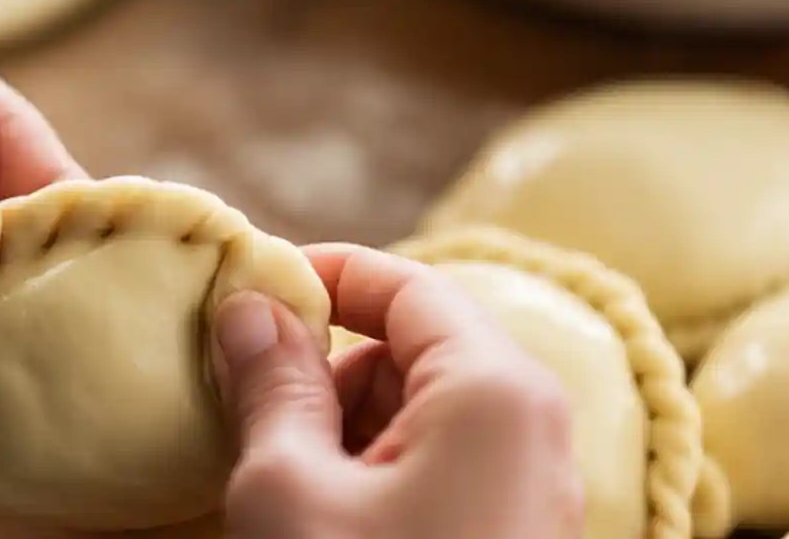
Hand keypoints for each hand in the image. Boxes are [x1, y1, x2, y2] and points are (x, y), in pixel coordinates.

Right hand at [210, 245, 583, 538]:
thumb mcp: (291, 488)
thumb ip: (273, 384)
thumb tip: (251, 307)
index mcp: (497, 393)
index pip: (408, 284)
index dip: (325, 275)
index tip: (250, 290)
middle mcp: (538, 431)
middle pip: (419, 350)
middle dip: (333, 371)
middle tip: (259, 415)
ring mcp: (537, 492)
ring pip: (431, 415)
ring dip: (352, 429)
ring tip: (296, 487)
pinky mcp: (521, 535)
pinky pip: (449, 469)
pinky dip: (383, 473)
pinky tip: (332, 518)